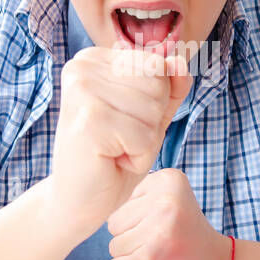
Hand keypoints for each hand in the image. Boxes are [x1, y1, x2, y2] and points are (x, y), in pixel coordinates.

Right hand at [49, 42, 192, 234]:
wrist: (78, 200)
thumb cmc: (113, 156)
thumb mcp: (150, 116)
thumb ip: (169, 87)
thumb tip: (181, 62)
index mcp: (93, 59)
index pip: (158, 65)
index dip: (154, 103)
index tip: (123, 123)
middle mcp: (82, 67)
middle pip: (158, 83)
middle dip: (152, 121)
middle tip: (120, 140)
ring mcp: (82, 90)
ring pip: (154, 109)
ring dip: (145, 141)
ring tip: (116, 150)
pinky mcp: (88, 119)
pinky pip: (145, 136)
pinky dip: (138, 157)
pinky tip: (112, 161)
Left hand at [105, 168, 229, 259]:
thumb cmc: (188, 235)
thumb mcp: (172, 197)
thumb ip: (141, 194)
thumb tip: (101, 204)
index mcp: (171, 180)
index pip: (124, 201)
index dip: (140, 217)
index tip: (167, 222)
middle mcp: (165, 204)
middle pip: (114, 223)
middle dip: (132, 236)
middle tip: (163, 241)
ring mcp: (157, 235)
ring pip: (113, 246)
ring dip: (132, 256)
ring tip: (160, 255)